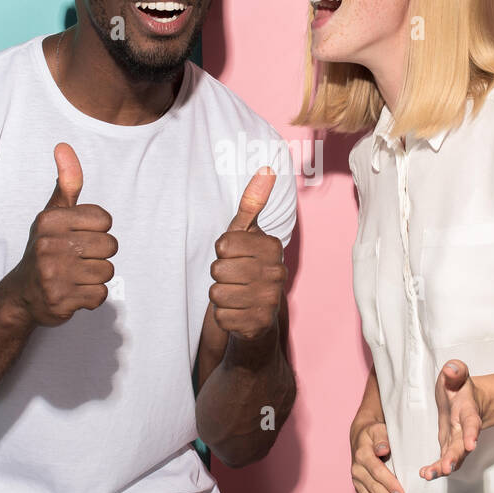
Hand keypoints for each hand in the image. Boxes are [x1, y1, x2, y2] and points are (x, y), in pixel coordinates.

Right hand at [13, 142, 117, 326]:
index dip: (98, 231)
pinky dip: (92, 297)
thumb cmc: (46, 249)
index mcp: (50, 220)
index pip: (105, 220)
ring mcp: (53, 274)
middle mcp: (48, 244)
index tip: (79, 237)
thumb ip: (66, 182)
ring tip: (75, 276)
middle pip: (110, 246)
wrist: (23, 295)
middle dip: (100, 255)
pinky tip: (74, 292)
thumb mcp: (53, 214)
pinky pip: (101, 295)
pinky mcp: (60, 300)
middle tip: (78, 259)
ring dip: (96, 277)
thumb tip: (64, 146)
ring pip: (108, 272)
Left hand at [208, 167, 285, 342]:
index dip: (221, 252)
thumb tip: (267, 168)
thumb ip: (252, 203)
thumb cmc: (246, 267)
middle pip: (218, 269)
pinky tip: (237, 313)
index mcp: (272, 247)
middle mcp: (276, 272)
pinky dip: (223, 316)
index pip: (222, 244)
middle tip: (233, 278)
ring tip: (235, 295)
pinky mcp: (258, 325)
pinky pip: (221, 316)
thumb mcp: (246, 235)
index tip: (234, 257)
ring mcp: (269, 300)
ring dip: (219, 296)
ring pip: (217, 293)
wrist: (258, 317)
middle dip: (218, 275)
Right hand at [350, 416, 404, 492]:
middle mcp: (357, 470)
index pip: (377, 471)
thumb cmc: (375, 433)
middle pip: (373, 489)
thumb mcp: (378, 430)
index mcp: (363, 455)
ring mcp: (357, 482)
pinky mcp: (360, 490)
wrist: (361, 437)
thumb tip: (382, 449)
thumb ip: (381, 438)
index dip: (389, 483)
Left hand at [419, 359, 487, 480]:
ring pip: (453, 458)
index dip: (472, 433)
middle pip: (461, 446)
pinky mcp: (449, 447)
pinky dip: (435, 469)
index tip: (471, 444)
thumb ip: (456, 370)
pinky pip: (444, 461)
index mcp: (468, 411)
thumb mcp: (458, 373)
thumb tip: (450, 369)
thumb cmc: (460, 386)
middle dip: (455, 457)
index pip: (472, 422)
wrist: (468, 400)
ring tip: (429, 475)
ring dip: (443, 468)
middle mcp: (464, 430)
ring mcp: (457, 441)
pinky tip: (424, 474)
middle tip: (447, 468)